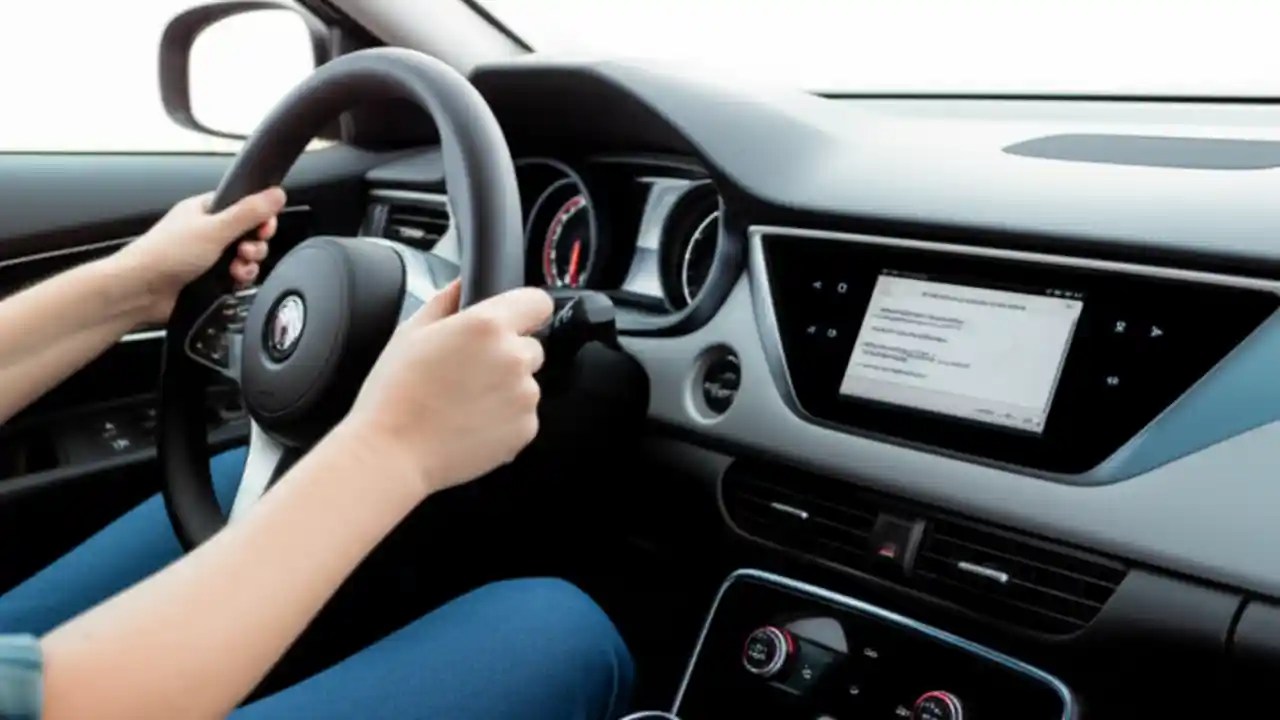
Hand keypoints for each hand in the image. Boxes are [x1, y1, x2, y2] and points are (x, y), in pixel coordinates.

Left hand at [117, 188, 286, 322]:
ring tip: (237, 268)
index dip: (261, 217)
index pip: (245, 205)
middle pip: (250, 233)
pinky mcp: (209, 278)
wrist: (141, 291)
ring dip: (248, 264)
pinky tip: (233, 281)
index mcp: (205, 210)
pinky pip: (237, 276)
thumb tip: (276, 194)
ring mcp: (208, 255)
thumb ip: (249, 212)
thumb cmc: (166, 254)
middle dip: (255, 244)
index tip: (265, 227)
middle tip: (246, 251)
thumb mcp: (215, 228)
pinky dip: (240, 279)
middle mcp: (208, 231)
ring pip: (245, 256)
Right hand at [342, 281, 552, 496]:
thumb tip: (464, 284)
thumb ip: (446, 300)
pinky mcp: (525, 429)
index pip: (538, 302)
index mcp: (488, 326)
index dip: (524, 310)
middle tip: (468, 372)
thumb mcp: (411, 332)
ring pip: (526, 382)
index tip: (512, 322)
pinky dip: (504, 418)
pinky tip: (470, 422)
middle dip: (506, 355)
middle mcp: (514, 358)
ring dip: (505, 388)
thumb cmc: (395, 394)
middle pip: (530, 346)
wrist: (392, 453)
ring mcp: (524, 396)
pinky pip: (523, 415)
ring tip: (463, 402)